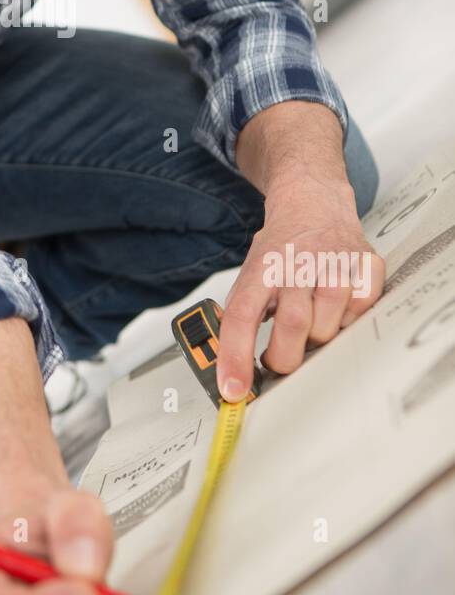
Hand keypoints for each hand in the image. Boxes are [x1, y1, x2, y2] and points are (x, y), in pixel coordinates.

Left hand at [216, 180, 385, 399]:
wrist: (313, 204)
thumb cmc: (281, 249)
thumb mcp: (250, 274)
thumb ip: (238, 314)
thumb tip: (228, 366)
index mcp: (262, 268)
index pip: (242, 317)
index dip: (235, 358)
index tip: (233, 390)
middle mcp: (299, 263)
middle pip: (293, 329)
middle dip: (284, 358)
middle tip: (278, 358)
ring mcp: (336, 264)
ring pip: (328, 329)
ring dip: (316, 338)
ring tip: (310, 317)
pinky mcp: (366, 267)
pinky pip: (358, 318)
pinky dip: (345, 322)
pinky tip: (335, 305)